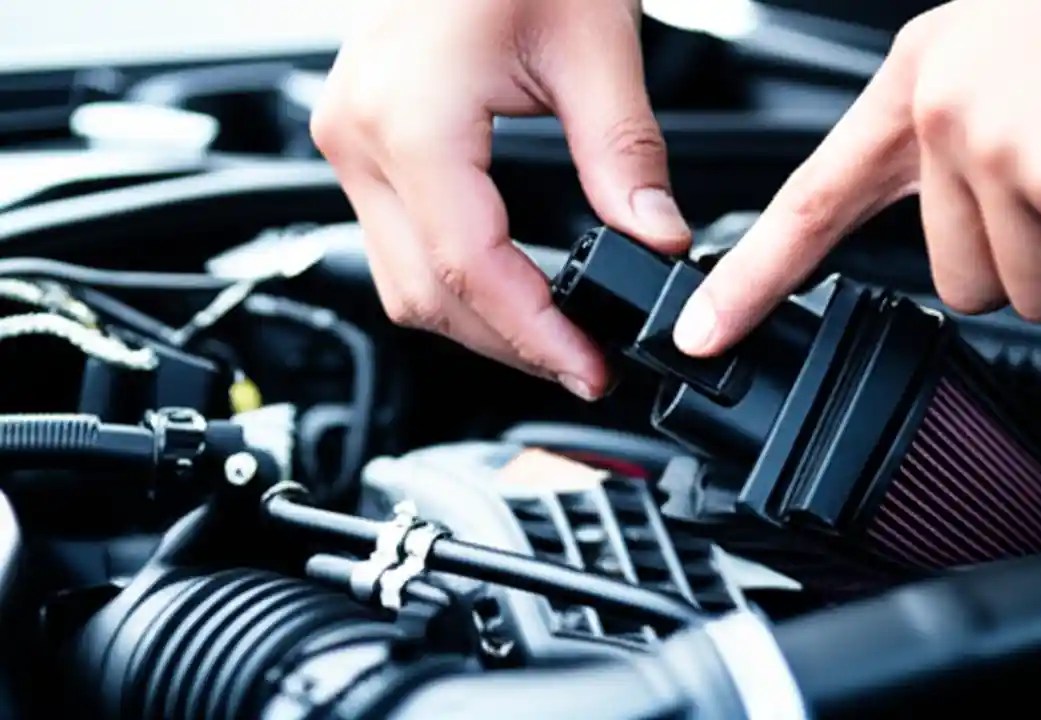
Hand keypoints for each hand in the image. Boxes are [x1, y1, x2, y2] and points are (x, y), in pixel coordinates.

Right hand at [311, 0, 690, 399]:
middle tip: (586, 366)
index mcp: (409, 118)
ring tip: (557, 337)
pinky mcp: (362, 136)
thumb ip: (625, 158)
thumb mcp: (594, 45)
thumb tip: (657, 242)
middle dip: (510, 345)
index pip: (470, 270)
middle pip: (427, 295)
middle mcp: (359, 137)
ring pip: (402, 281)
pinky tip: (512, 288)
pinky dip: (456, 280)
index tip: (590, 370)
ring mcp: (349, 138)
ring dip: (479, 322)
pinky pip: (398, 241)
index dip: (535, 336)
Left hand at [674, 0, 1040, 356]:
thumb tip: (963, 242)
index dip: (753, 278)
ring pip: (1038, 295)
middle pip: (960, 280)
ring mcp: (1002, 145)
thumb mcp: (1023, 60)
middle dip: (1039, 254)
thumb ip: (965, 147)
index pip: (813, 198)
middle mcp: (945, 109)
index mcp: (922, 76)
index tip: (700, 333)